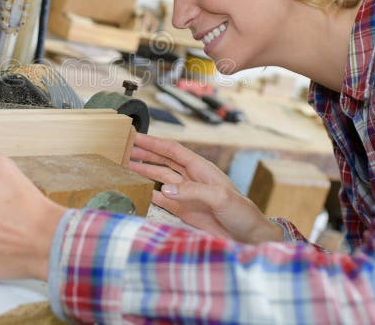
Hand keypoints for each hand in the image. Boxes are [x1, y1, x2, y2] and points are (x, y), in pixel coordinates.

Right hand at [128, 133, 281, 243]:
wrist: (249, 237)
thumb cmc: (242, 213)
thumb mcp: (220, 197)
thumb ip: (192, 191)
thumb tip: (164, 189)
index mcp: (201, 169)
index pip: (173, 151)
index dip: (154, 143)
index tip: (137, 137)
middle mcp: (192, 178)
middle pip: (163, 161)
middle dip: (145, 154)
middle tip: (125, 148)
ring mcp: (186, 194)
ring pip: (160, 178)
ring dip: (144, 171)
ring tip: (126, 165)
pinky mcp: (184, 210)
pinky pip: (162, 198)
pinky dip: (149, 193)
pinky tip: (139, 189)